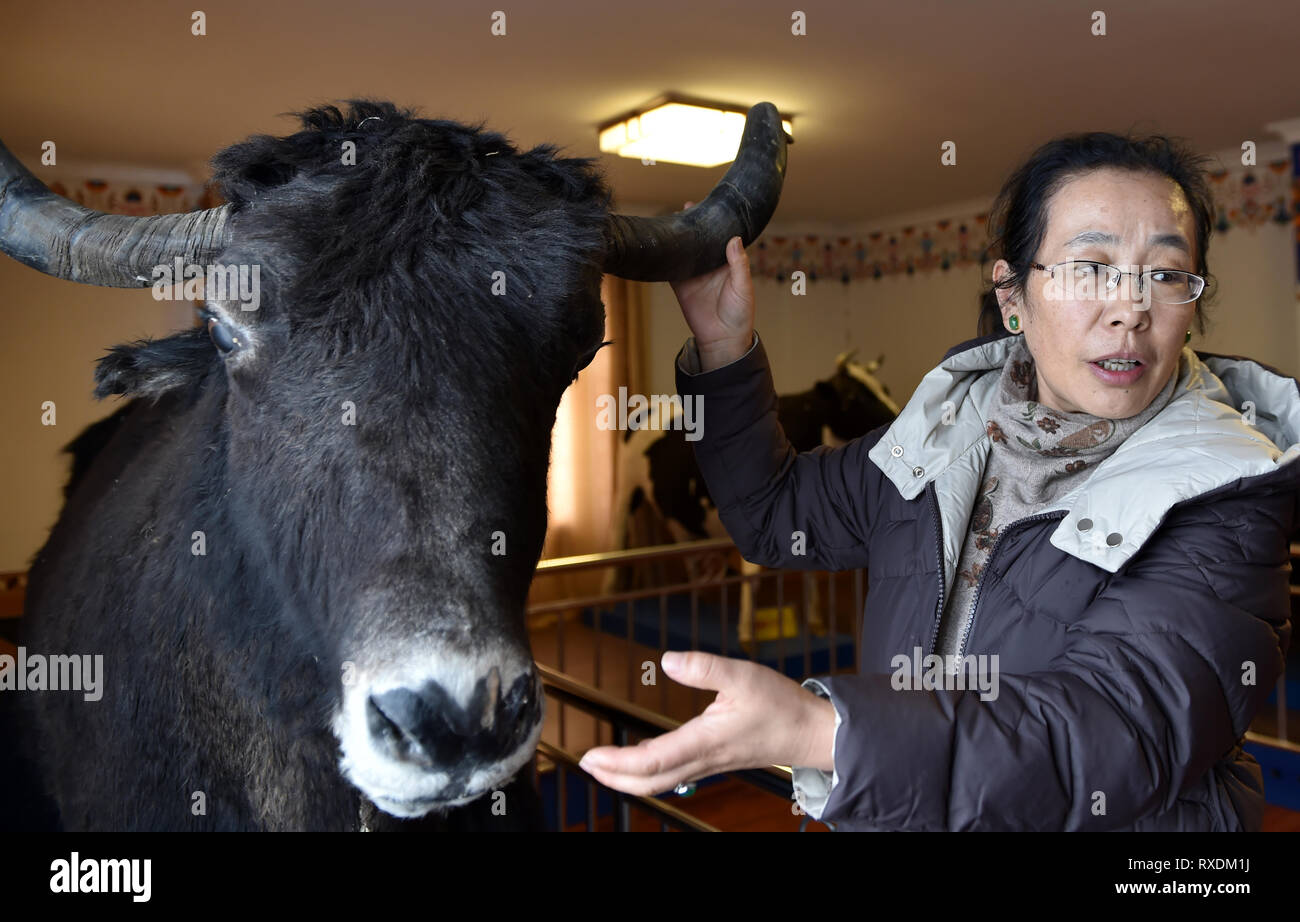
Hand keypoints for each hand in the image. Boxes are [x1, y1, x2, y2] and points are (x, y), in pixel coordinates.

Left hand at [576, 650, 836, 796]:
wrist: (811, 732)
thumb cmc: (781, 707)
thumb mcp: (743, 675)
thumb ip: (704, 667)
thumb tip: (667, 660)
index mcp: (705, 742)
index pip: (651, 761)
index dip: (618, 761)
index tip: (591, 754)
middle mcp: (703, 759)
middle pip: (649, 782)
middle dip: (615, 777)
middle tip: (587, 763)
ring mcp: (708, 763)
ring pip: (660, 781)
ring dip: (629, 777)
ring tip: (605, 764)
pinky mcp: (714, 760)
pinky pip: (674, 774)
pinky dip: (650, 772)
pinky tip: (643, 758)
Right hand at [670, 201, 755, 370]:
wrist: (723, 340)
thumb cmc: (740, 314)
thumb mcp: (743, 287)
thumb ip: (738, 263)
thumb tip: (734, 239)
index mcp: (728, 262)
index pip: (720, 237)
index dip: (715, 223)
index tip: (708, 207)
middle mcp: (710, 265)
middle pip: (700, 241)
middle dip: (693, 226)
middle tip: (684, 208)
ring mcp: (694, 274)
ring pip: (684, 251)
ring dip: (679, 238)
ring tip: (670, 221)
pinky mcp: (681, 285)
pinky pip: (671, 268)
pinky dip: (666, 258)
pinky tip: (660, 245)